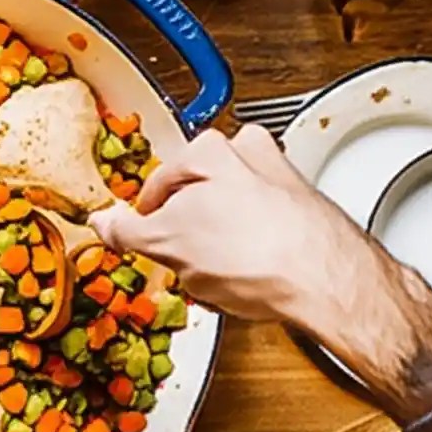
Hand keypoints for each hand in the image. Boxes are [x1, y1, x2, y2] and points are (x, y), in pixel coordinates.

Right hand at [87, 126, 371, 324]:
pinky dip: (249, 256)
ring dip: (218, 246)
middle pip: (198, 197)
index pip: (159, 183)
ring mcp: (278, 185)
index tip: (140, 239)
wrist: (326, 281)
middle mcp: (248, 156)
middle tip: (180, 262)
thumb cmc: (257, 254)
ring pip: (230, 216)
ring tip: (214, 278)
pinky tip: (246, 282)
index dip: (145, 219)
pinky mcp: (302, 213)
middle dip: (187, 231)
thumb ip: (130, 231)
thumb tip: (104, 221)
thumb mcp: (169, 244)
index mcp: (210, 149)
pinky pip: (261, 234)